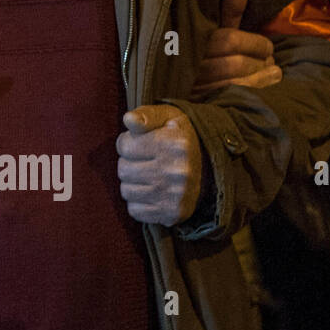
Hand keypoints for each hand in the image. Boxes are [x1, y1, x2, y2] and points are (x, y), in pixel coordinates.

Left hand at [117, 105, 203, 226]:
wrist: (206, 166)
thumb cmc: (176, 137)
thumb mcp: (165, 117)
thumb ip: (145, 115)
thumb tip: (129, 119)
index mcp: (176, 144)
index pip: (124, 146)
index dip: (127, 143)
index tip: (140, 144)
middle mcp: (178, 171)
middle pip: (123, 170)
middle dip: (128, 163)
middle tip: (144, 161)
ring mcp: (177, 195)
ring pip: (126, 191)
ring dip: (132, 183)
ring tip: (148, 176)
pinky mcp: (173, 214)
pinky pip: (134, 210)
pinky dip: (138, 202)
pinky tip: (152, 192)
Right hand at [191, 0, 281, 95]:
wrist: (188, 97)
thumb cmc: (209, 56)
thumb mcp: (217, 33)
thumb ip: (229, 13)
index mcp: (193, 42)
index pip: (229, 40)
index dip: (256, 43)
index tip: (266, 47)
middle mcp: (192, 64)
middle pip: (237, 61)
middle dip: (261, 60)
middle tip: (270, 60)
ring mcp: (198, 86)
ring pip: (239, 77)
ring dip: (263, 73)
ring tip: (271, 71)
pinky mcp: (206, 101)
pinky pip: (239, 92)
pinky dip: (260, 85)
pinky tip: (269, 80)